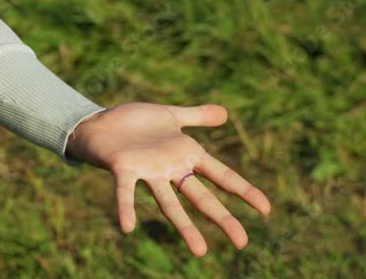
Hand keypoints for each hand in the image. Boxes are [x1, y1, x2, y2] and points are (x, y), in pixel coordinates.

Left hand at [65, 102, 271, 255]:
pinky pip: (125, 191)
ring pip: (170, 204)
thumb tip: (225, 113)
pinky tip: (127, 227)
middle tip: (243, 242)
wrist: (98, 121)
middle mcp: (170, 169)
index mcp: (185, 155)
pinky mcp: (123, 169)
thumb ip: (196, 117)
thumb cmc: (133, 122)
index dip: (243, 190)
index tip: (266, 209)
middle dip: (222, 218)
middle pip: (201, 197)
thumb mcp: (170, 115)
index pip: (221, 175)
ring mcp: (148, 172)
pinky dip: (126, 208)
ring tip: (201, 252)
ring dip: (185, 227)